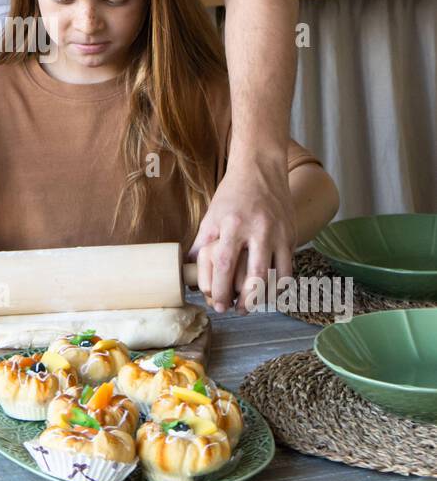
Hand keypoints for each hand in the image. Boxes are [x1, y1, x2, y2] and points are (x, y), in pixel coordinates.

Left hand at [187, 153, 295, 313]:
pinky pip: (288, 267)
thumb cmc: (232, 194)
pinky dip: (280, 284)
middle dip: (245, 300)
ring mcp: (278, 232)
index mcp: (232, 224)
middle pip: (253, 276)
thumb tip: (188, 271)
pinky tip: (271, 293)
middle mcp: (257, 229)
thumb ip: (201, 244)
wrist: (261, 168)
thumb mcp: (211, 215)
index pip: (223, 264)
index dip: (219, 289)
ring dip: (265, 297)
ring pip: (276, 276)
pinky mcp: (291, 234)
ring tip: (253, 305)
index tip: (217, 304)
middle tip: (237, 311)